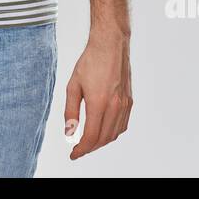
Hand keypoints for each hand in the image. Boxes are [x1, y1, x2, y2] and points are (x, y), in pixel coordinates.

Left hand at [63, 30, 131, 159]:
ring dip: (101, 142)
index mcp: (99, 103)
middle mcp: (115, 106)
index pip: (91, 137)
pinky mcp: (129, 100)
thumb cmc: (91, 61)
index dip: (81, 149)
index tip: (73, 154)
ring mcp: (124, 104)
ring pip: (114, 134)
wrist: (111, 44)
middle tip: (78, 148)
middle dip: (90, 147)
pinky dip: (113, 132)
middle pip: (103, 139)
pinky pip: (122, 124)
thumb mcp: (73, 85)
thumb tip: (69, 132)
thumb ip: (71, 111)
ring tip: (89, 141)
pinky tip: (103, 130)